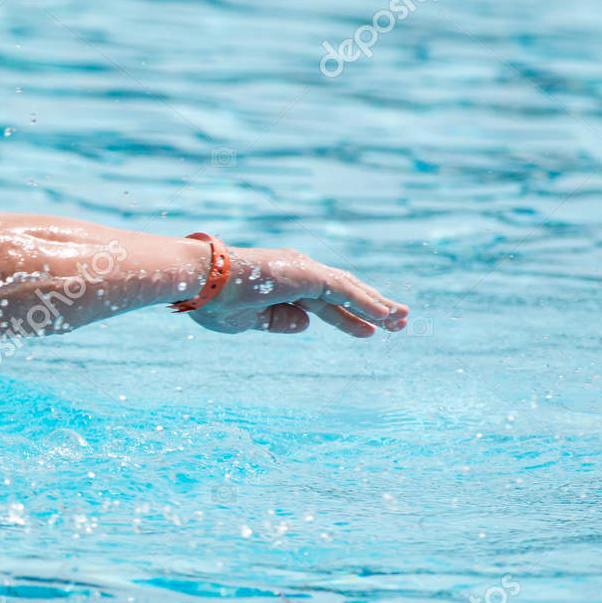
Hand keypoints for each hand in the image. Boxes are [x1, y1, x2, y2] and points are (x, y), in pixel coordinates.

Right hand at [180, 234, 408, 336]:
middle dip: (373, 308)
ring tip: (402, 320)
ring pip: (350, 290)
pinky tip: (385, 316)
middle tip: (399, 322)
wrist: (200, 283)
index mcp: (286, 283)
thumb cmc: (214, 301)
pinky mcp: (306, 274)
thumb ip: (280, 321)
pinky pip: (343, 291)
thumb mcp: (251, 320)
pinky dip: (365, 303)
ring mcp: (303, 271)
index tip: (371, 331)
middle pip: (346, 292)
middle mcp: (299, 272)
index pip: (328, 302)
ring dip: (377, 305)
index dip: (350, 318)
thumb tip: (306, 324)